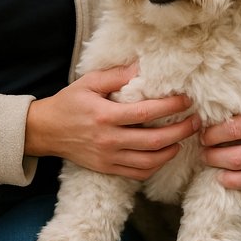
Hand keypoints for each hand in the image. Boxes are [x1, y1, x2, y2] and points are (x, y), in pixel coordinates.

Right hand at [24, 64, 197, 179]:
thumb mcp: (89, 82)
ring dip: (171, 151)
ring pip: (149, 162)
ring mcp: (108, 158)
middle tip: (196, 122)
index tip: (186, 100)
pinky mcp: (107, 169)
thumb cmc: (69, 102)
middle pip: (154, 141)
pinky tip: (164, 153)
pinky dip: (155, 165)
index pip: (146, 113)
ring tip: (184, 138)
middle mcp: (108, 140)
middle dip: (180, 131)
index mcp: (105, 116)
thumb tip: (143, 67)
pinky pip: (138, 173)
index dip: (170, 107)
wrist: (45, 131)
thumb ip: (116, 75)